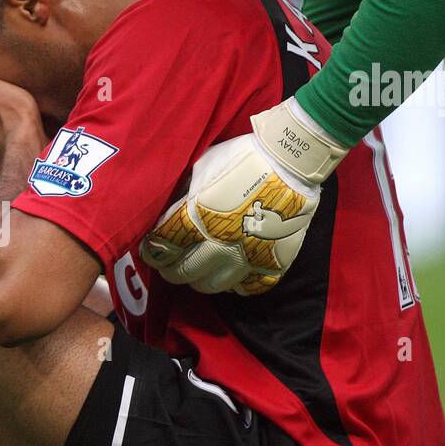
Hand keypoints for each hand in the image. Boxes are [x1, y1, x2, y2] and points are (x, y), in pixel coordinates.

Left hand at [139, 98, 347, 295]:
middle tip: (170, 265)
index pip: (163, 247)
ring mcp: (248, 257)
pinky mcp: (273, 263)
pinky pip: (248, 287)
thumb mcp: (201, 168)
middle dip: (171, 270)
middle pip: (184, 272)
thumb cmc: (242, 158)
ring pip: (212, 286)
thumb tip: (167, 213)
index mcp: (197, 218)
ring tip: (199, 270)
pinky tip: (230, 272)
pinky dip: (235, 284)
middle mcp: (220, 244)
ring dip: (200, 279)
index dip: (152, 251)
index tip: (151, 250)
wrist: (293, 161)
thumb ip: (183, 195)